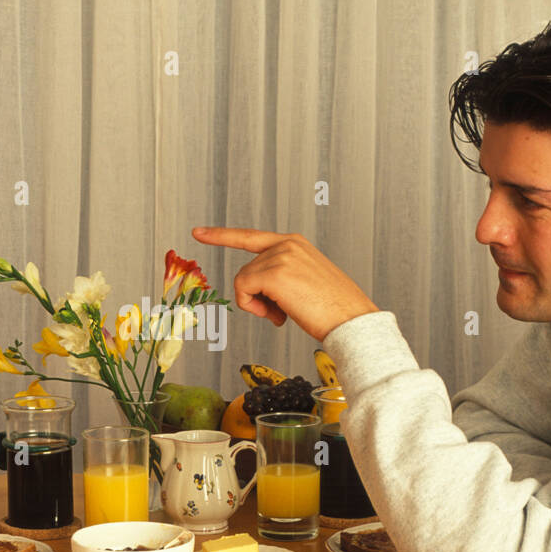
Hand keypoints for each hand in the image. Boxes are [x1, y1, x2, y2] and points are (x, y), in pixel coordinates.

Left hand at [191, 227, 377, 340]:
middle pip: (246, 270)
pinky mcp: (274, 273)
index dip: (221, 235)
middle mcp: (286, 244)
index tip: (198, 231)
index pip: (250, 236)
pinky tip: (278, 316)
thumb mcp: (305, 281)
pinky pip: (243, 290)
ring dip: (258, 305)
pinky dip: (254, 308)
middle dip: (255, 296)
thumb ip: (279, 276)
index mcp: (294, 243)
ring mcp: (280, 256)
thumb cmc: (333, 308)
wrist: (352, 320)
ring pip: (243, 282)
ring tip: (284, 314)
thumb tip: (255, 292)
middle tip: (279, 313)